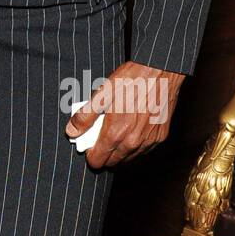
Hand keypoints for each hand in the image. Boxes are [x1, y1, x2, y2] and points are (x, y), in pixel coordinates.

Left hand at [65, 61, 185, 169]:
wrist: (162, 71)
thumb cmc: (132, 80)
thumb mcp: (102, 94)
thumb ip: (85, 116)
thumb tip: (71, 132)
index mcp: (115, 133)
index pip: (98, 161)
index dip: (90, 154)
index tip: (89, 144)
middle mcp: (133, 143)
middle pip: (113, 164)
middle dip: (104, 155)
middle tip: (100, 138)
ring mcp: (148, 142)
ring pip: (129, 160)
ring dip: (119, 153)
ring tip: (115, 134)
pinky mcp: (160, 137)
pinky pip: (143, 152)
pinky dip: (135, 148)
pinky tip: (131, 133)